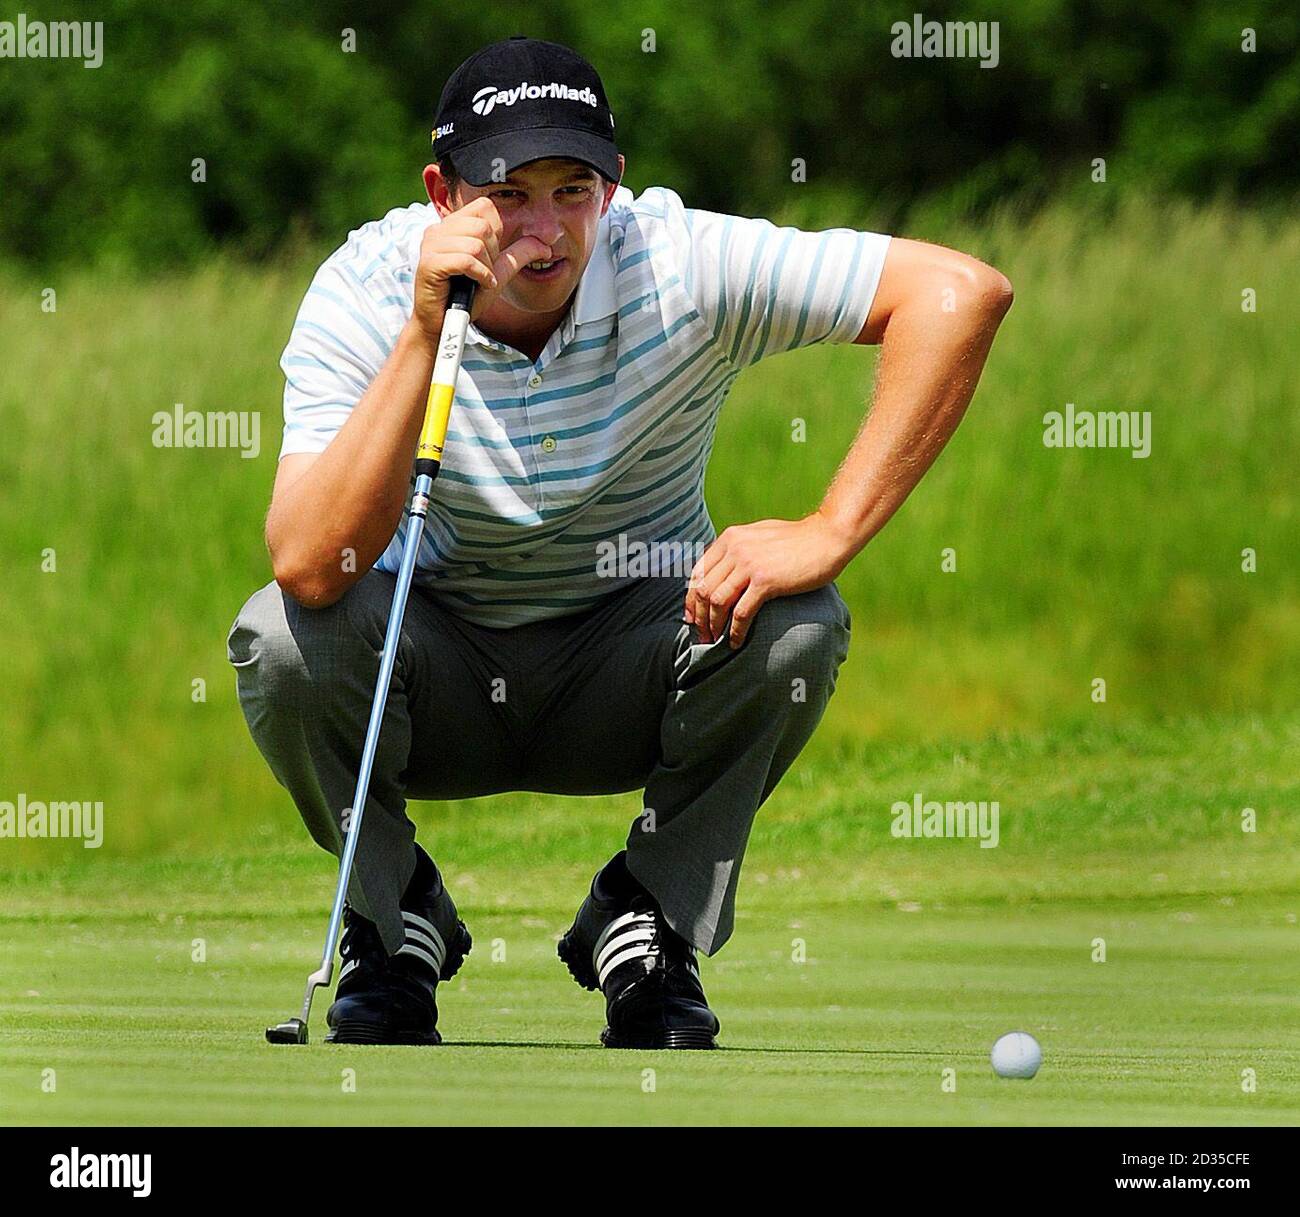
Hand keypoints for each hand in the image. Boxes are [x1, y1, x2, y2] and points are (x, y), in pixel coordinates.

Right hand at [409, 197, 553, 338]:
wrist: (445, 326)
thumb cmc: (467, 298)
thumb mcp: (498, 272)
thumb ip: (519, 254)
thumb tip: (546, 247)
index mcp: (452, 225)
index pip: (485, 207)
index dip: (496, 232)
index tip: (489, 257)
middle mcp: (439, 230)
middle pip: (483, 226)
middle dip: (492, 254)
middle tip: (484, 273)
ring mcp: (431, 245)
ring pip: (475, 244)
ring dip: (486, 269)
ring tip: (478, 281)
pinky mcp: (428, 263)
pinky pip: (465, 260)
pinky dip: (480, 276)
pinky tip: (479, 286)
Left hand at [684, 512, 854, 647]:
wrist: (827, 538)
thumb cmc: (798, 540)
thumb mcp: (759, 535)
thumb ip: (739, 548)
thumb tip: (724, 569)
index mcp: (730, 539)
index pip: (698, 572)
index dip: (691, 598)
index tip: (692, 617)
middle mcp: (735, 550)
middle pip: (703, 589)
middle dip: (698, 616)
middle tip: (701, 635)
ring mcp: (749, 565)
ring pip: (718, 602)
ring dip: (713, 626)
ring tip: (714, 641)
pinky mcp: (766, 581)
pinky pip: (742, 613)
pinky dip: (735, 631)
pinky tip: (736, 642)